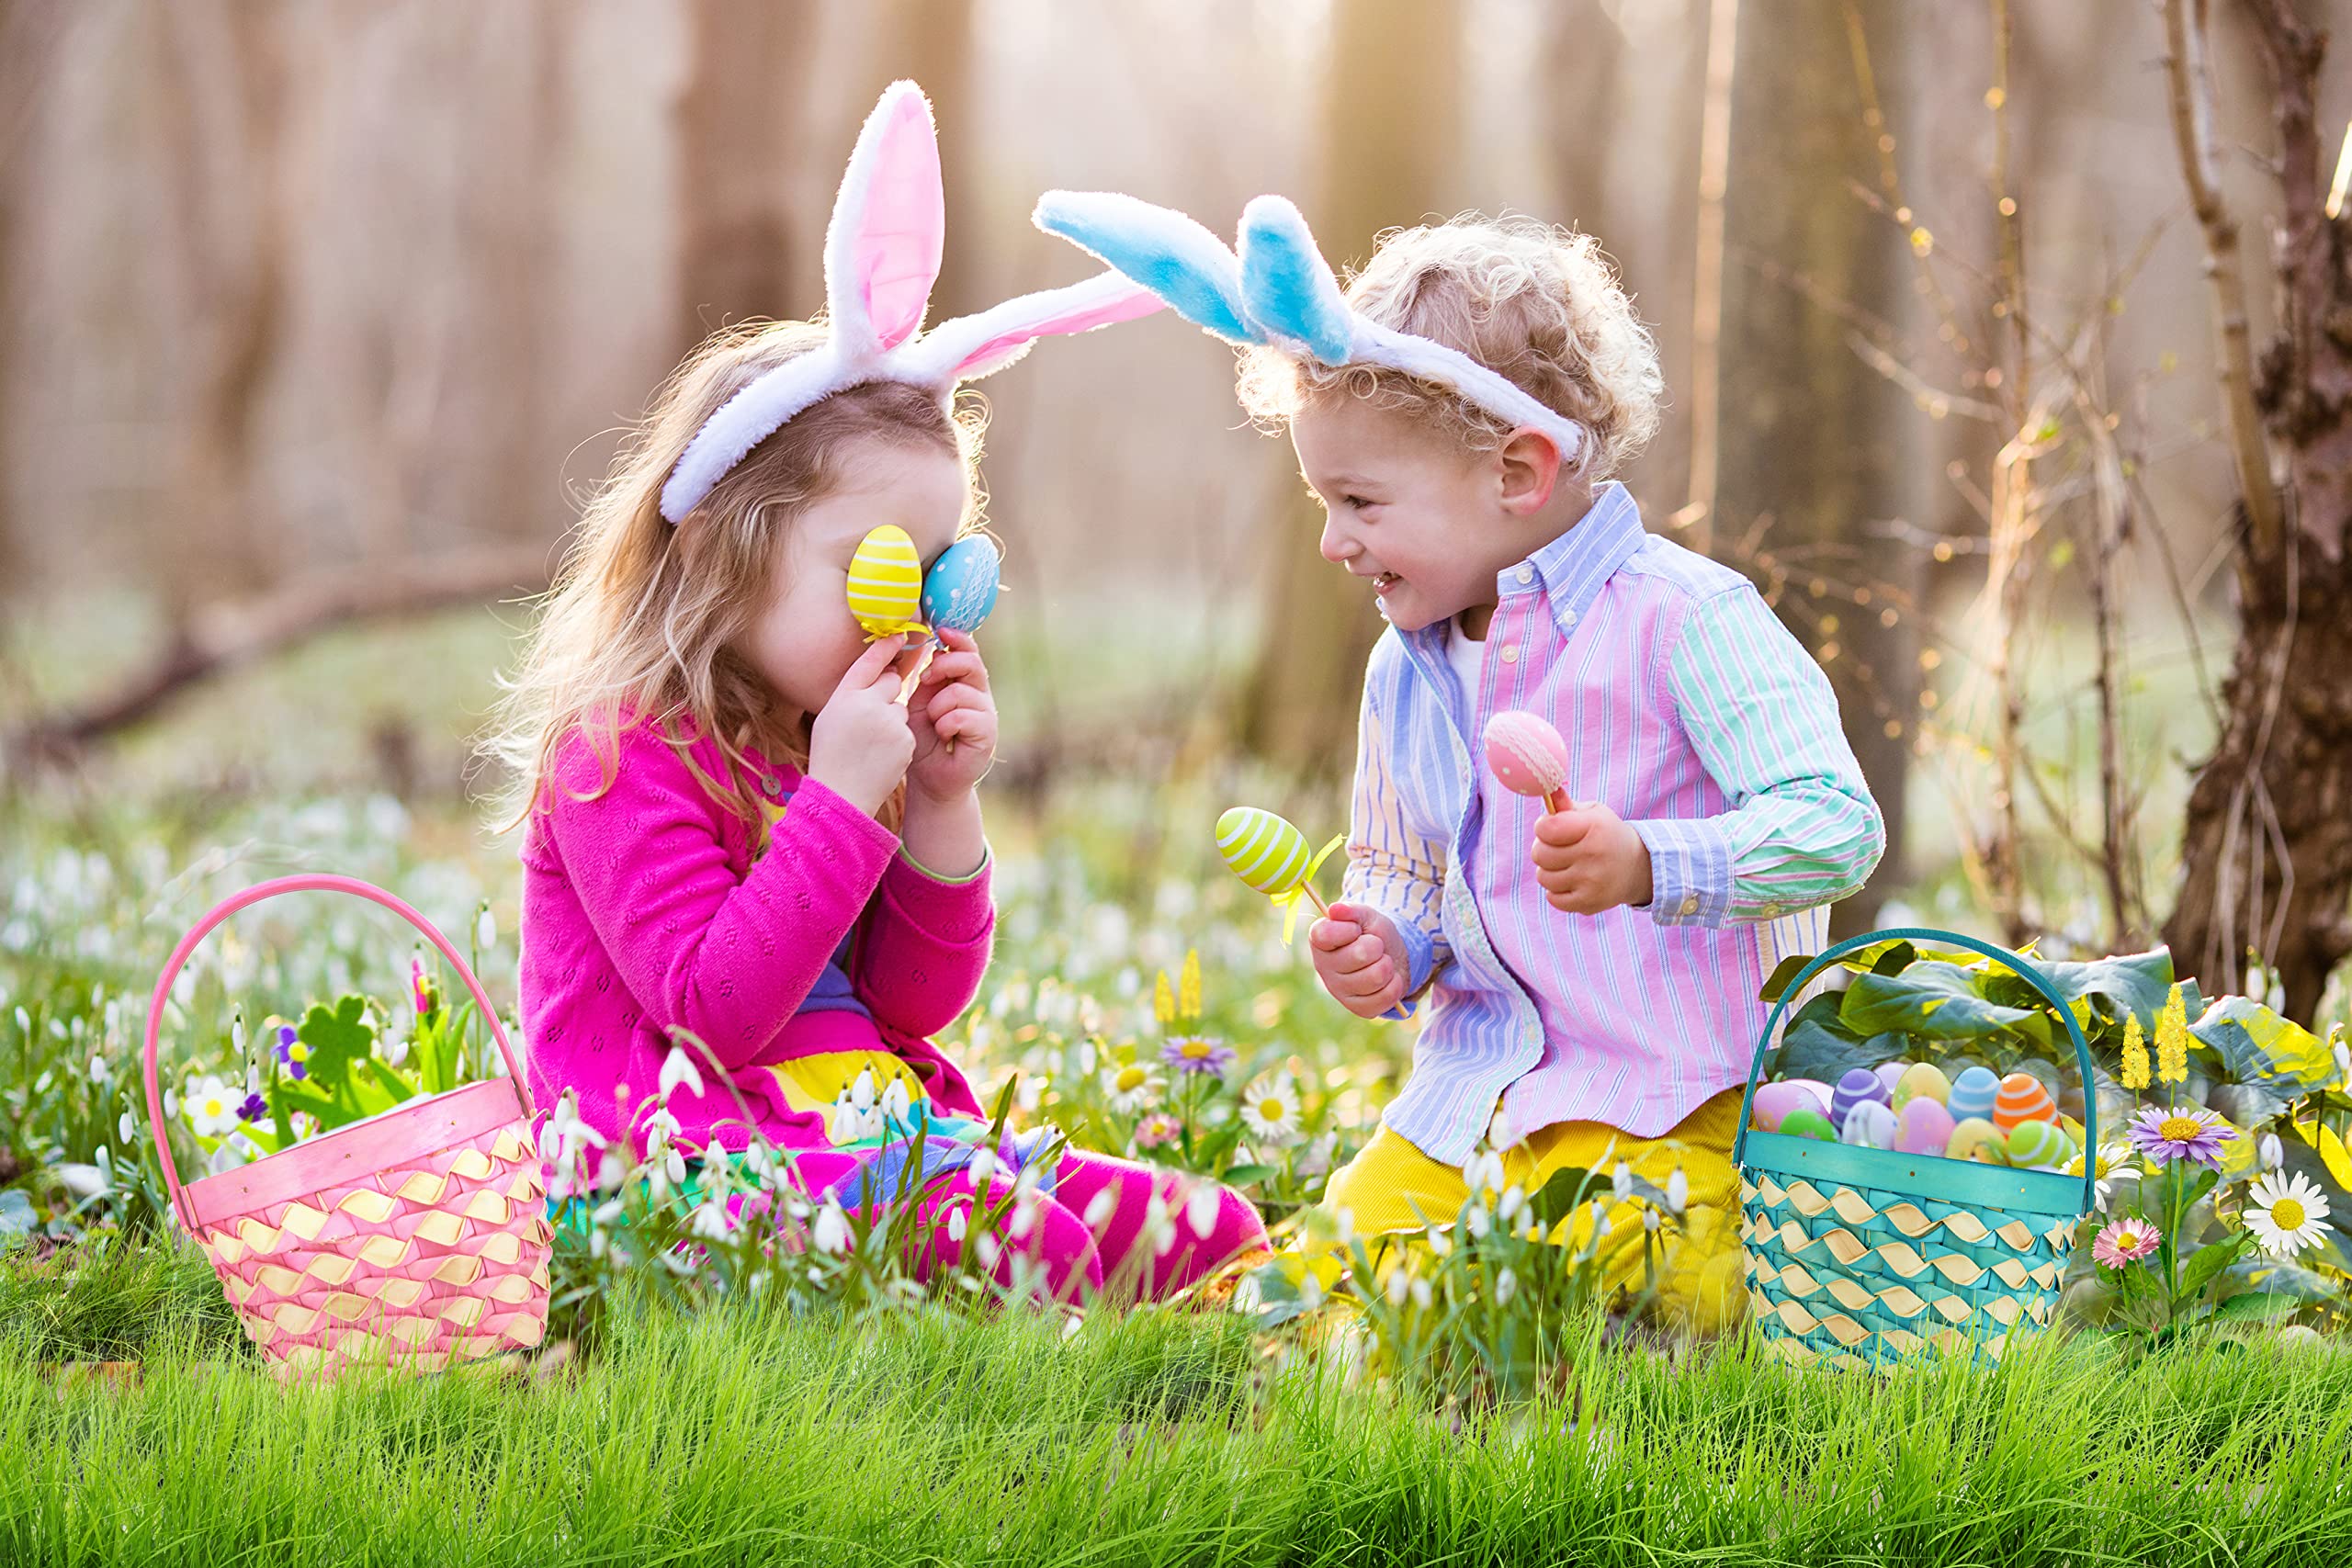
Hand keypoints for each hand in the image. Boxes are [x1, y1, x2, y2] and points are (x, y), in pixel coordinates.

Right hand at [808, 634, 915, 816]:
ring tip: (870, 744)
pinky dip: (898, 739)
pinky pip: (907, 730)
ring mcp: (890, 723)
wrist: (841, 795)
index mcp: (844, 696)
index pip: (870, 662)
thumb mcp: (831, 716)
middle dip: (887, 692)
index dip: (887, 647)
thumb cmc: (831, 754)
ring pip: (901, 708)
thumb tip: (882, 672)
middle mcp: (868, 705)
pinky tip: (881, 755)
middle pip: (893, 682)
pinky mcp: (906, 741)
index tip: (901, 634)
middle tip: (868, 718)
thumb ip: (854, 692)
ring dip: (891, 720)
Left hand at [905, 628, 997, 802]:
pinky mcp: (987, 734)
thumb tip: (935, 649)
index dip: (958, 638)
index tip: (940, 631)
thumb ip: (928, 678)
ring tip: (933, 723)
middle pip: (971, 663)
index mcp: (964, 682)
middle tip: (925, 681)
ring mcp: (986, 714)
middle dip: (943, 666)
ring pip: (960, 692)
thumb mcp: (919, 701)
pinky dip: (945, 725)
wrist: (929, 777)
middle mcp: (980, 694)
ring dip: (937, 707)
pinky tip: (943, 736)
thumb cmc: (922, 738)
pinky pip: (962, 717)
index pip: (969, 651)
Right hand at [1310, 901, 1408, 1018]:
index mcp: (1319, 942)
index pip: (1326, 934)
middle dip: (1376, 946)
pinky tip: (1388, 979)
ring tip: (1382, 962)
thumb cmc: (1373, 934)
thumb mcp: (1366, 916)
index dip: (1349, 929)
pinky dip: (1394, 984)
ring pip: (1375, 977)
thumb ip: (1351, 911)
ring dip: (1387, 965)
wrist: (1392, 956)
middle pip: (1359, 955)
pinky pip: (1384, 997)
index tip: (1356, 929)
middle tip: (1375, 946)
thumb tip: (1335, 909)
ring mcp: (1339, 991)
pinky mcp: (1358, 1008)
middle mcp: (1324, 968)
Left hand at [1531, 801, 1653, 914]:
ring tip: (1567, 865)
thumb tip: (1549, 791)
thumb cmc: (1606, 834)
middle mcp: (1593, 854)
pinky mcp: (1589, 902)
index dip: (1542, 827)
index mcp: (1594, 827)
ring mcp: (1591, 881)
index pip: (1546, 828)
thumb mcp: (1593, 813)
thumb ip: (1566, 805)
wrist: (1637, 867)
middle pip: (1540, 854)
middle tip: (1559, 848)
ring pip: (1543, 877)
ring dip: (1550, 871)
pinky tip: (1572, 882)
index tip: (1552, 828)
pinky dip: (1557, 891)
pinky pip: (1553, 898)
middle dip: (1544, 849)